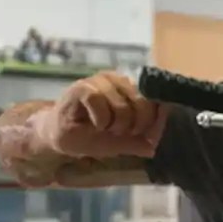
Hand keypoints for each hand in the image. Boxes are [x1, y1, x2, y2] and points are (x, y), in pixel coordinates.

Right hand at [39, 71, 168, 157]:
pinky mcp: (82, 86)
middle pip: (143, 102)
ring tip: (104, 128)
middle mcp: (119, 80)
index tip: (141, 132)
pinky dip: (100, 119)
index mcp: (133, 88)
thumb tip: (160, 139)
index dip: (154, 118)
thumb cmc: (94, 136)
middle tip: (119, 132)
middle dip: (135, 125)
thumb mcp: (125, 141)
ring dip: (115, 124)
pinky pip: (98, 100)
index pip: (156, 97)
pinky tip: (95, 124)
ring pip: (122, 104)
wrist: (62, 138)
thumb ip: (145, 138)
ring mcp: (100, 80)